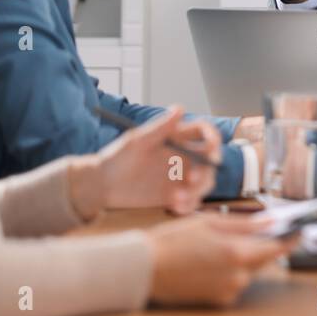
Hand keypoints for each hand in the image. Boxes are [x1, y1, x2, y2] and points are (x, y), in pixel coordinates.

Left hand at [81, 107, 219, 215]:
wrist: (103, 185)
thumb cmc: (117, 157)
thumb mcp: (137, 141)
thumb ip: (160, 127)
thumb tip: (180, 108)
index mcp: (177, 139)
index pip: (204, 133)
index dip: (213, 138)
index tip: (211, 149)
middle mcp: (183, 157)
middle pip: (209, 162)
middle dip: (206, 172)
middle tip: (192, 180)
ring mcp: (180, 177)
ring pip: (204, 184)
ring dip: (197, 192)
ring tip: (178, 199)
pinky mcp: (175, 196)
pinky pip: (192, 201)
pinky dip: (188, 205)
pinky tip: (174, 207)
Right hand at [146, 214, 297, 306]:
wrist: (143, 269)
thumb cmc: (172, 241)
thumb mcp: (210, 222)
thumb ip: (244, 223)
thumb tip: (270, 221)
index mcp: (237, 253)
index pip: (277, 248)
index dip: (290, 239)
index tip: (299, 230)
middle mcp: (237, 276)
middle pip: (264, 260)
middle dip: (262, 245)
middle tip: (253, 231)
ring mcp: (228, 291)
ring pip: (249, 271)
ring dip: (243, 258)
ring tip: (217, 245)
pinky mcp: (219, 301)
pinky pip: (235, 283)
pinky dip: (230, 271)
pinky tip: (209, 261)